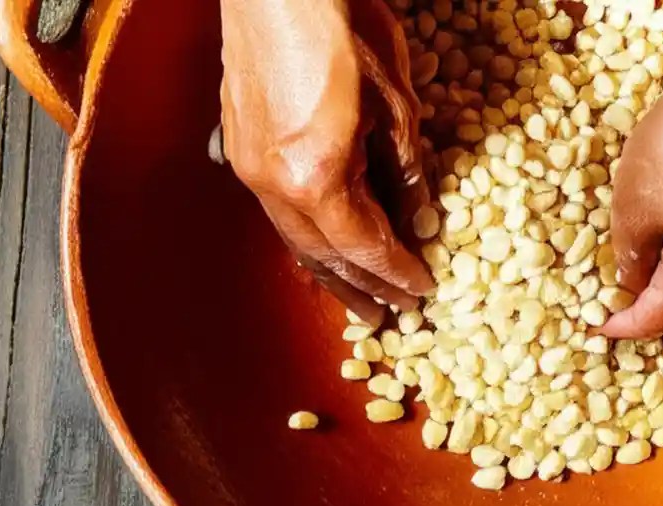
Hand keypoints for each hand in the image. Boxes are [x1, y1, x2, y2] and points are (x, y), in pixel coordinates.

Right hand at [219, 0, 432, 323]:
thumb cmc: (343, 28)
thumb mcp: (397, 104)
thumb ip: (406, 171)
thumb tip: (419, 218)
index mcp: (316, 177)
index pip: (365, 247)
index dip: (396, 274)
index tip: (422, 294)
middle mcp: (275, 183)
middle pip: (324, 257)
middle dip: (361, 290)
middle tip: (390, 320)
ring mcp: (250, 166)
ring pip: (295, 239)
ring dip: (329, 273)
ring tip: (357, 302)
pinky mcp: (240, 145)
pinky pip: (277, 212)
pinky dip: (305, 239)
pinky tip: (320, 249)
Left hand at [599, 74, 662, 338]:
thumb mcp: (632, 212)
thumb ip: (630, 258)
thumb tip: (632, 282)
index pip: (656, 319)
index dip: (621, 326)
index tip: (593, 328)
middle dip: (643, 298)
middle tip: (604, 293)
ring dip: (661, 265)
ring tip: (626, 255)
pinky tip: (659, 218)